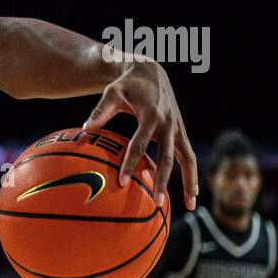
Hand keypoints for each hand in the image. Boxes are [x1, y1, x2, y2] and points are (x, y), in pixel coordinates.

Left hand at [83, 56, 197, 210]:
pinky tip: (191, 194)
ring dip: (188, 182)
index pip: (139, 143)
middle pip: (166, 157)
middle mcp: (168, 124)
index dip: (131, 162)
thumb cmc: (127, 85)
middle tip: (155, 201)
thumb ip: (100, 111)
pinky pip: (189, 156)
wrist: (151, 72)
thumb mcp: (112, 92)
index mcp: (151, 115)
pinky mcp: (180, 132)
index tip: (122, 181)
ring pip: (187, 159)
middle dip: (161, 180)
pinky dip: (191, 174)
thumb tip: (85, 129)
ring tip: (189, 205)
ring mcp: (177, 129)